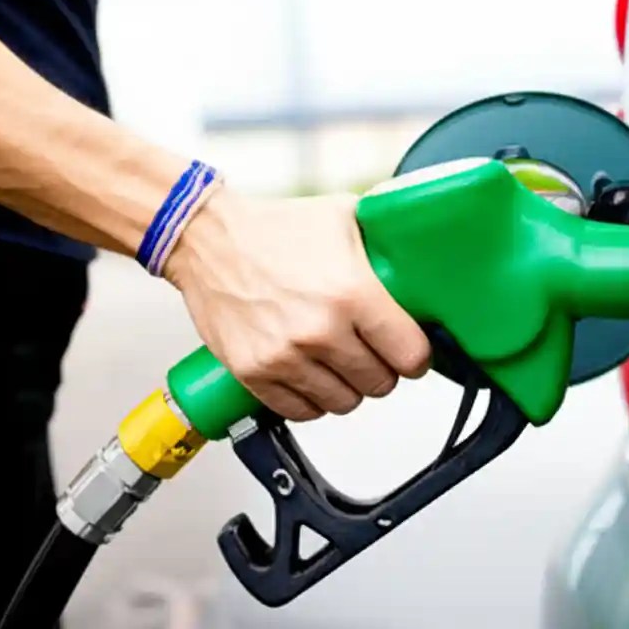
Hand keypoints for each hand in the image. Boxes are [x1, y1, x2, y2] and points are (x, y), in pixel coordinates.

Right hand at [163, 187, 431, 420]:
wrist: (207, 239)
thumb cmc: (274, 228)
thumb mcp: (343, 216)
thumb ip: (385, 239)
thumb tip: (420, 249)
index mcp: (352, 293)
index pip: (410, 355)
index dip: (416, 355)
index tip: (411, 351)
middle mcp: (320, 330)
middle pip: (380, 384)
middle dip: (383, 369)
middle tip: (372, 351)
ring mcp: (285, 356)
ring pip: (344, 402)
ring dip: (347, 386)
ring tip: (339, 361)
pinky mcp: (254, 372)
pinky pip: (301, 411)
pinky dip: (311, 398)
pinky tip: (311, 373)